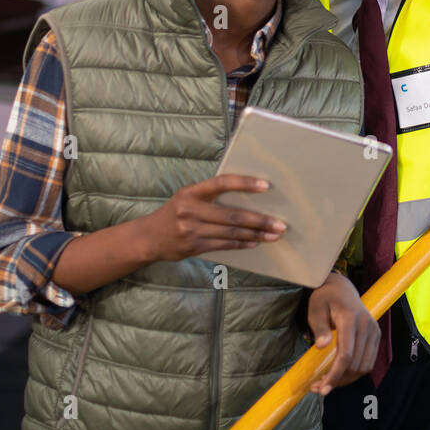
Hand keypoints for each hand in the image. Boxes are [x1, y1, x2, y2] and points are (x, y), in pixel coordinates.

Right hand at [136, 174, 285, 261]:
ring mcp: (191, 230)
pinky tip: (255, 243)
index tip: (266, 186)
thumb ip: (210, 194)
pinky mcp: (193, 247)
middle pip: (232, 215)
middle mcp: (190, 210)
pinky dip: (242, 243)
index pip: (221, 183)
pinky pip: (223, 245)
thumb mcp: (187, 196)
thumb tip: (246, 194)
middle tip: (280, 224)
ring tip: (274, 235)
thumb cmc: (175, 212)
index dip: (244, 183)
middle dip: (259, 221)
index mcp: (191, 192)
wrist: (148, 237)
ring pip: (230, 233)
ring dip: (255, 235)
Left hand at [306, 271, 378, 395]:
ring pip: (364, 366)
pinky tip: (340, 375)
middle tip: (318, 388)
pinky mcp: (376, 335)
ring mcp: (374, 331)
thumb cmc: (325, 298)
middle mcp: (367, 325)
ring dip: (347, 379)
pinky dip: (355, 372)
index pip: (346, 354)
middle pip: (356, 364)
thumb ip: (319, 328)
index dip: (335, 374)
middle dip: (338, 380)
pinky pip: (368, 362)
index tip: (323, 388)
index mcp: (351, 318)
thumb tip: (322, 346)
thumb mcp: (315, 309)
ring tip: (327, 383)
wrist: (342, 288)